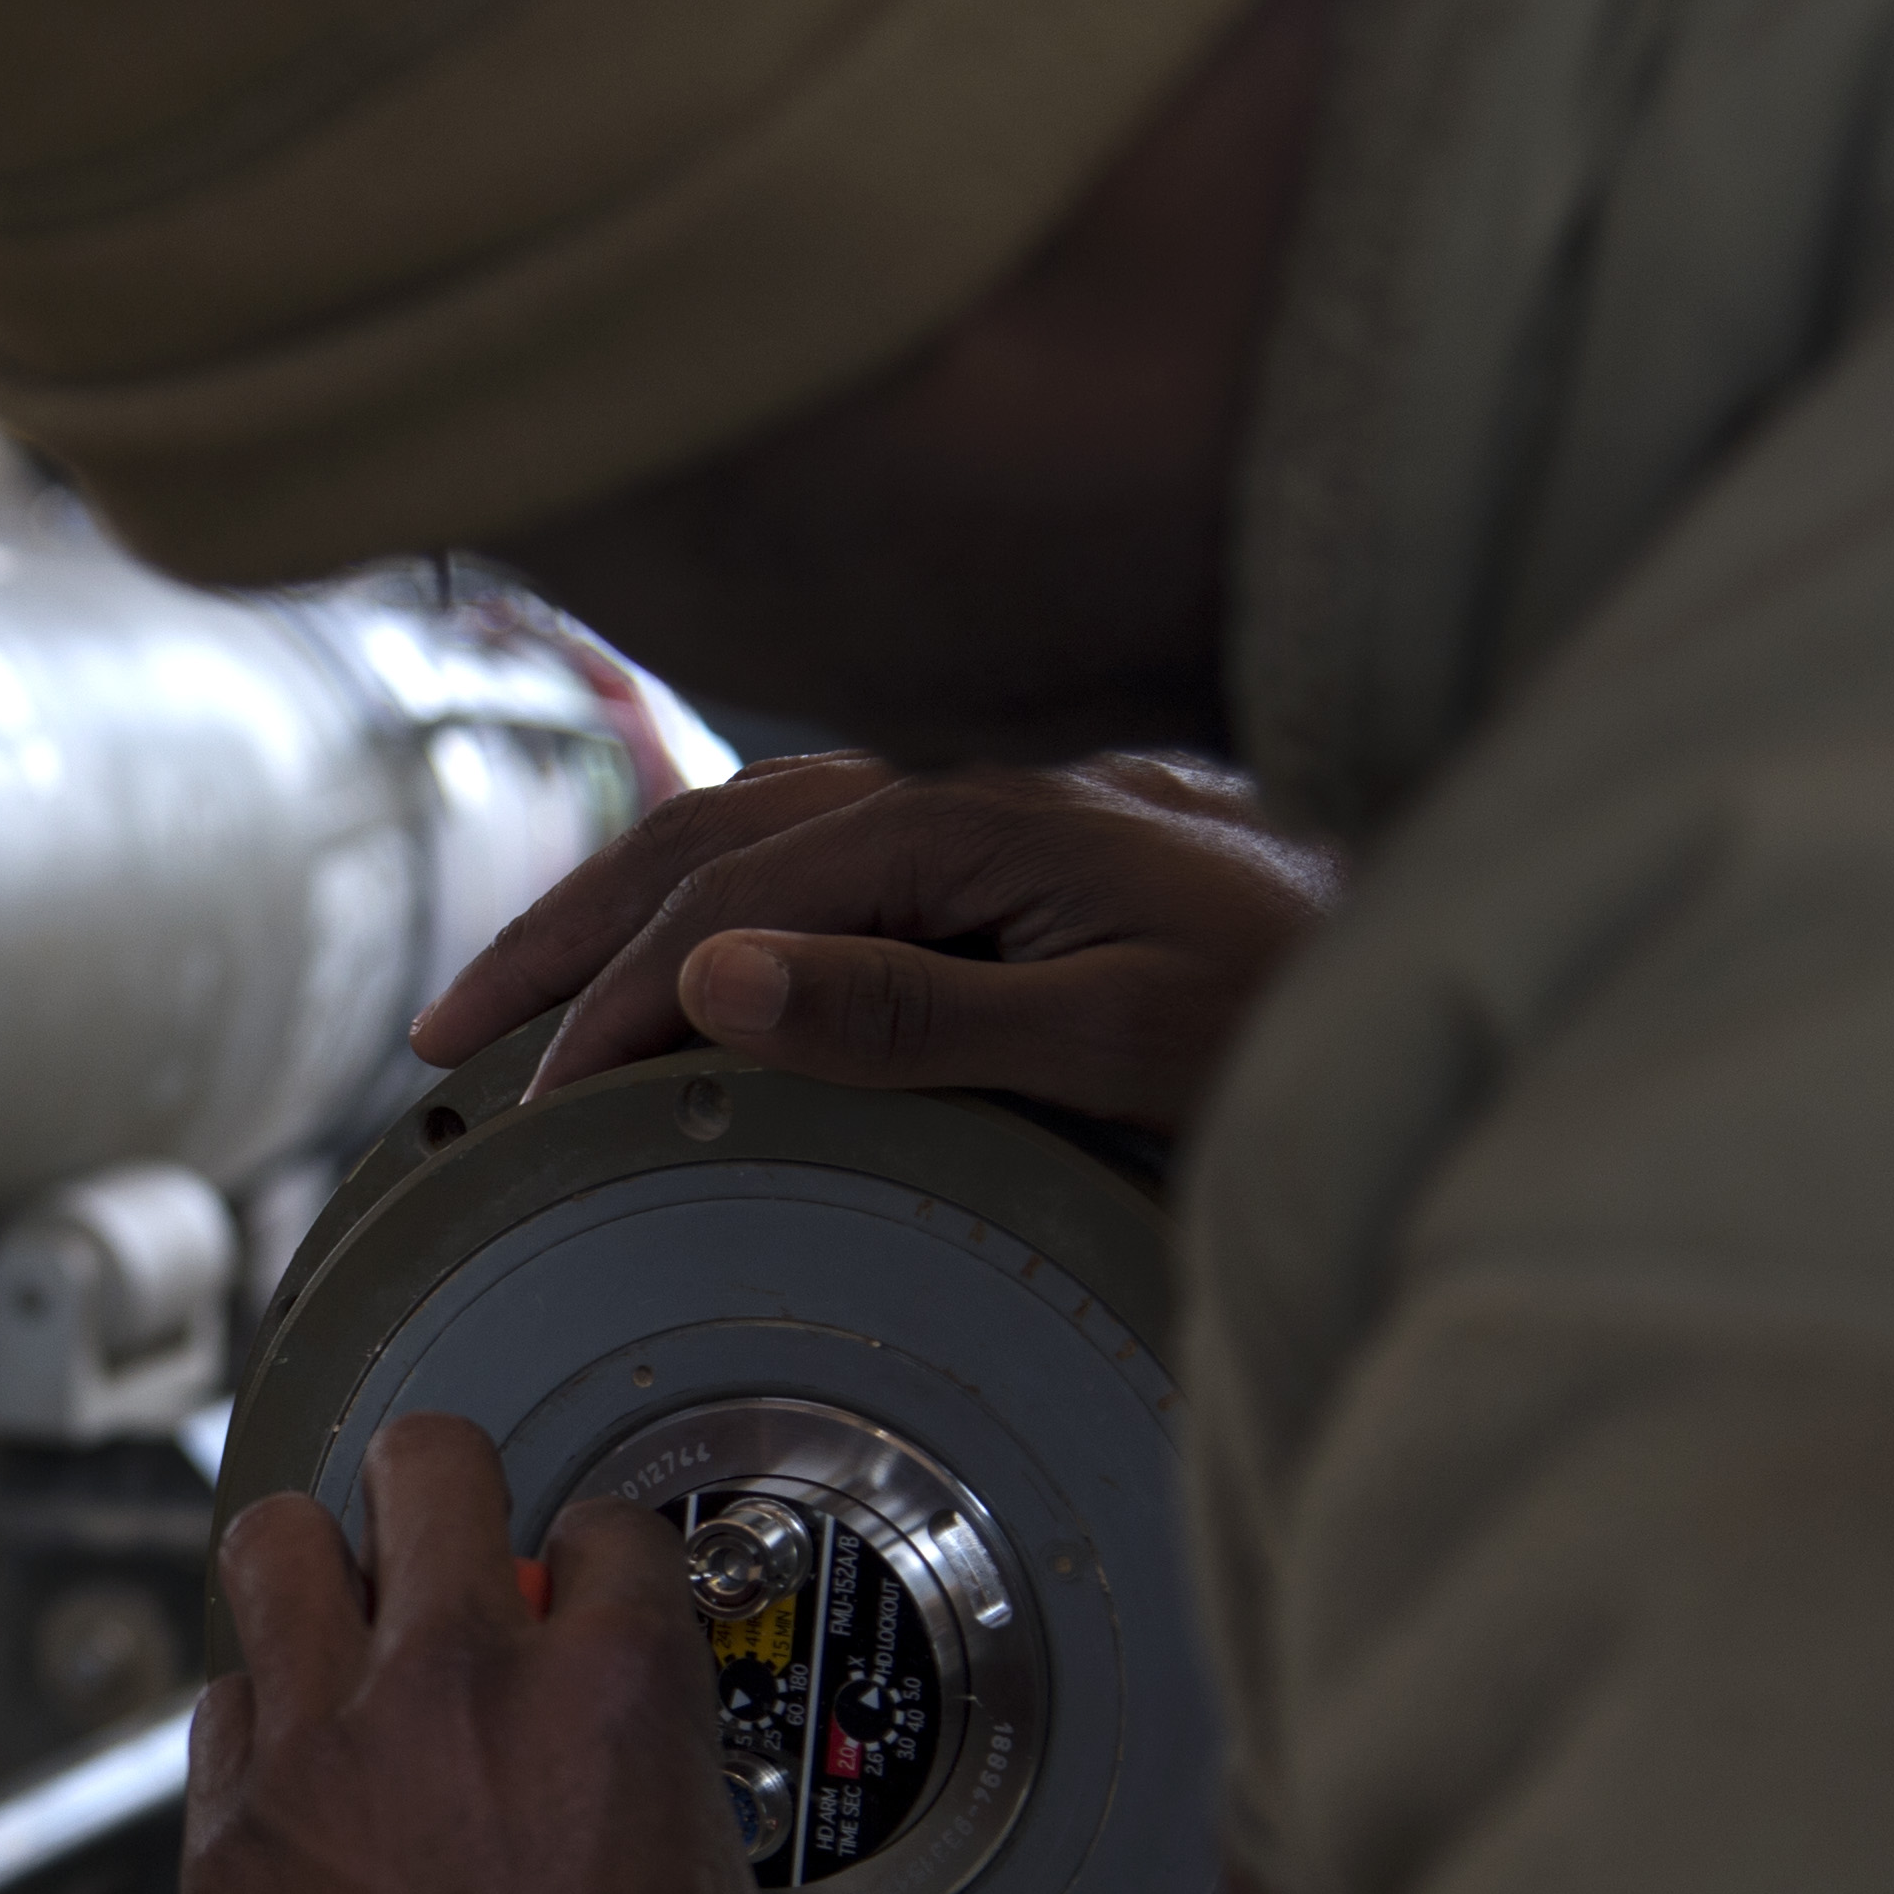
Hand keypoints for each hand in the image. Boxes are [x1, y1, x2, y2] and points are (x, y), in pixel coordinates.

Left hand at [184, 1416, 779, 1893]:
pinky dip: (262, 1727)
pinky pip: (220, 1711)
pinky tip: (302, 1781)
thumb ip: (640, 1772)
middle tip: (443, 1539)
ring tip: (344, 1626)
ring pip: (273, 1543)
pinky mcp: (225, 1847)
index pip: (605, 1528)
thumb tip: (605, 1738)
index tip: (577, 1591)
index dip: (595, 1562)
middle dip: (441, 1487)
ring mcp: (322, 1759)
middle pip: (424, 1461)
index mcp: (612, 1695)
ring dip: (318, 1568)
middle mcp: (456, 1689)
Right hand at [411, 748, 1341, 1130]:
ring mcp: (982, 799)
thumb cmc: (1309, 1003)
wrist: (1453, 938)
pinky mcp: (1011, 835)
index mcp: (963, 819)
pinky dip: (705, 890)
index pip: (725, 910)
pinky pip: (807, 841)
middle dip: (557, 935)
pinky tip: (682, 941)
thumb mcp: (1116, 1033)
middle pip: (699, 839)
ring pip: (743, 831)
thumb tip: (713, 981)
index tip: (533, 1110)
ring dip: (614, 907)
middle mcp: (956, 784)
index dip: (610, 1008)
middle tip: (441, 1040)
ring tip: (513, 999)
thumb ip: (912, 1011)